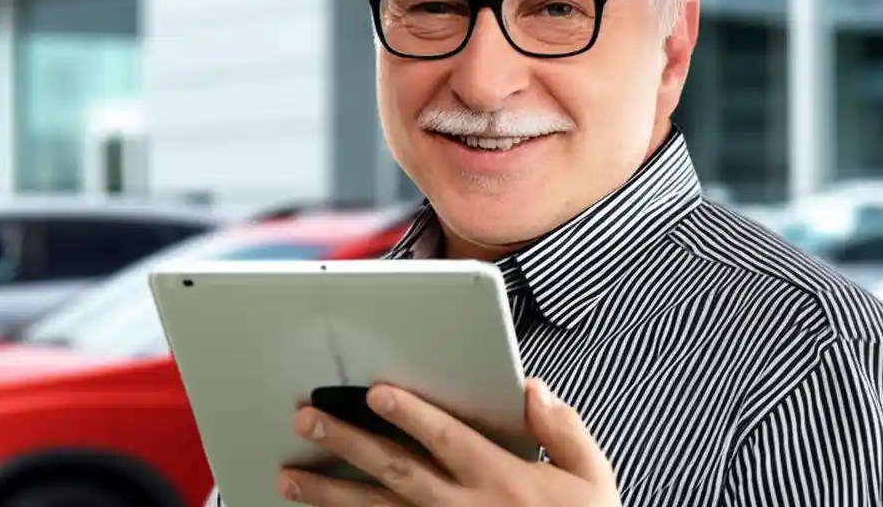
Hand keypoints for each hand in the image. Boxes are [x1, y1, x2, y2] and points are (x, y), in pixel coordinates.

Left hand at [277, 379, 620, 505]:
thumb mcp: (592, 479)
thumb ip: (563, 430)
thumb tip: (532, 387)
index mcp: (503, 482)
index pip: (447, 441)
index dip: (411, 414)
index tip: (374, 392)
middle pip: (396, 472)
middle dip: (348, 443)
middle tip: (307, 418)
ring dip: (330, 495)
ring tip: (290, 475)